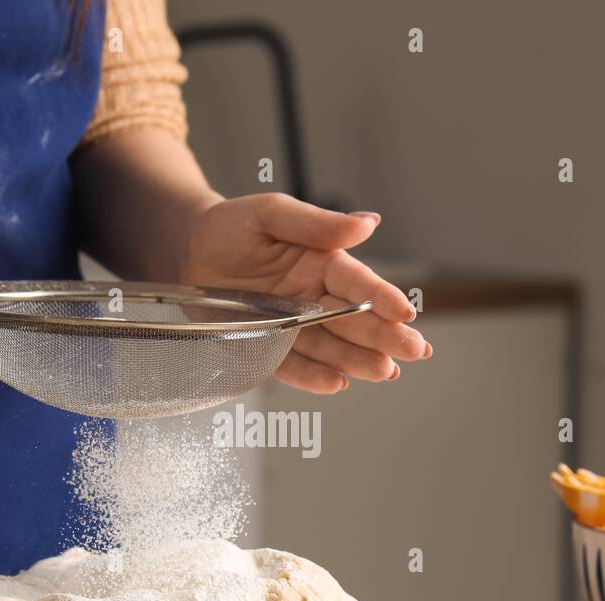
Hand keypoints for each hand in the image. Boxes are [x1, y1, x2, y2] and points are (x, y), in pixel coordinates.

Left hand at [179, 193, 428, 393]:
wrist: (188, 250)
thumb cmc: (232, 226)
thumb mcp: (273, 213)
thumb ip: (318, 223)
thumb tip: (369, 223)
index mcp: (323, 262)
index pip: (358, 282)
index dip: (382, 298)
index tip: (406, 312)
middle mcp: (315, 297)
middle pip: (354, 320)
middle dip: (385, 336)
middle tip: (415, 351)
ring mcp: (294, 325)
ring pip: (332, 347)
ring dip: (359, 360)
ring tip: (385, 372)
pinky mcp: (268, 347)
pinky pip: (292, 365)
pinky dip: (314, 377)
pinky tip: (339, 384)